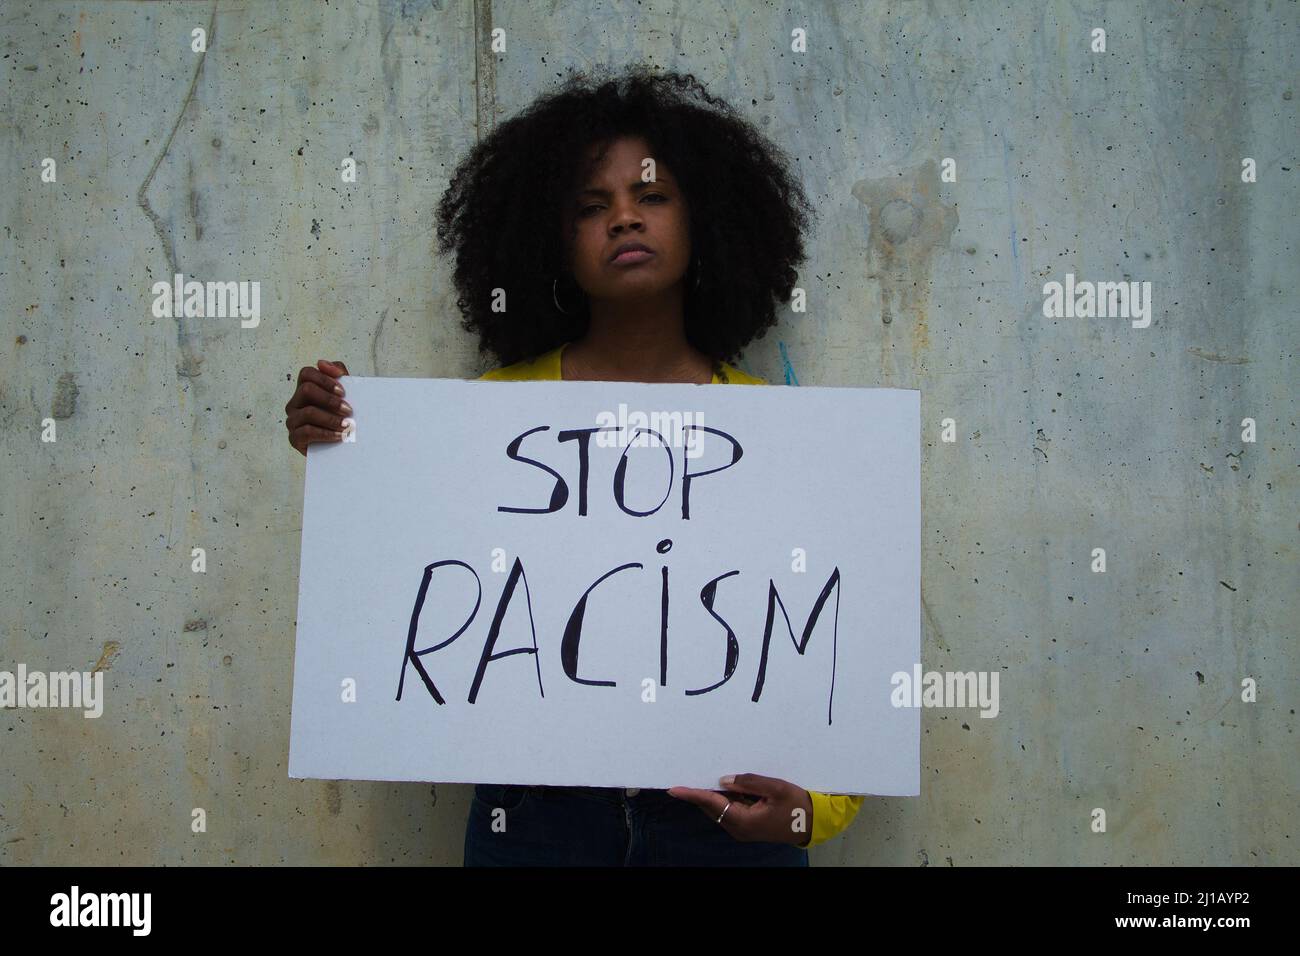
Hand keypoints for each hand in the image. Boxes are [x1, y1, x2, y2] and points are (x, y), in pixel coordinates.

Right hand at [285, 359, 351, 455]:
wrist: (340, 448)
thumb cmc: (341, 417)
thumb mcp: (344, 395)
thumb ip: (337, 374)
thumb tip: (322, 362)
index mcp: (304, 389)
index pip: (306, 373)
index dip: (325, 379)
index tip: (343, 391)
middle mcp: (295, 403)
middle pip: (307, 390)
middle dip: (330, 399)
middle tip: (349, 410)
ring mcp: (292, 420)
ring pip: (308, 412)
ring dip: (331, 418)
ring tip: (347, 425)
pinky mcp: (294, 438)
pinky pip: (307, 432)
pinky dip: (326, 433)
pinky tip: (339, 436)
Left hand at [668, 773, 813, 846]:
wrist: (814, 823)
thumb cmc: (797, 805)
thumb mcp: (775, 788)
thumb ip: (748, 782)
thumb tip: (723, 780)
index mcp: (744, 821)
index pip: (712, 804)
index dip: (692, 795)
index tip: (674, 789)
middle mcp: (738, 828)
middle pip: (712, 808)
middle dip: (698, 793)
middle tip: (684, 776)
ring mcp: (742, 829)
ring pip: (719, 810)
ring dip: (711, 796)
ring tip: (700, 776)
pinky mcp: (748, 826)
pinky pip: (729, 810)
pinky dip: (723, 799)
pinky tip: (723, 786)